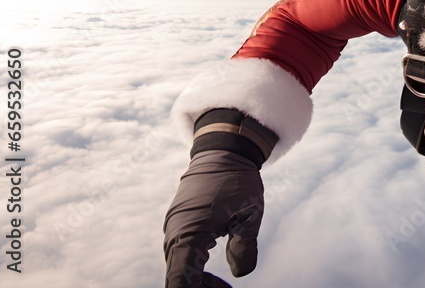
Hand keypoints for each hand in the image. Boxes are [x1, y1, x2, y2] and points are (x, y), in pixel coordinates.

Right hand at [164, 150, 264, 287]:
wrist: (222, 151)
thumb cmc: (237, 180)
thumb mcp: (250, 213)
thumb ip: (244, 246)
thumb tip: (240, 273)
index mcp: (189, 233)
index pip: (180, 282)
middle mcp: (175, 233)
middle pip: (178, 279)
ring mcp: (174, 229)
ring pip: (178, 268)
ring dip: (197, 281)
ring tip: (223, 286)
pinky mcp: (179, 225)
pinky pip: (181, 255)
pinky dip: (194, 268)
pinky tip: (215, 273)